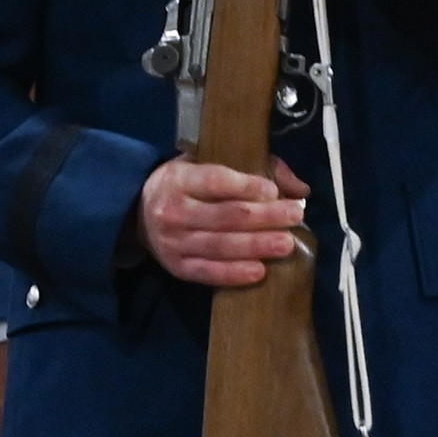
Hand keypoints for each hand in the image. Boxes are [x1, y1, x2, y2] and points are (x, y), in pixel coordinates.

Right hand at [133, 156, 309, 286]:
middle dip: (264, 217)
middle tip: (295, 215)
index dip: (247, 186)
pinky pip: (208, 273)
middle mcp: (173, 211)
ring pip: (221, 246)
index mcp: (179, 178)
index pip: (217, 181)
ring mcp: (174, 243)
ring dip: (257, 246)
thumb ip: (252, 167)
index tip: (275, 191)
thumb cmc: (185, 184)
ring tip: (286, 244)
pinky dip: (234, 274)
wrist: (139, 214)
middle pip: (226, 216)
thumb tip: (298, 187)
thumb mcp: (205, 163)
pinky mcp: (177, 268)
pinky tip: (259, 271)